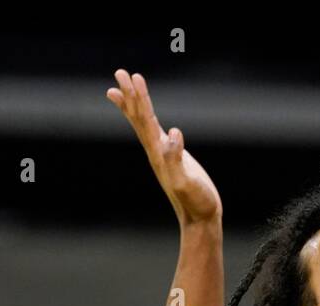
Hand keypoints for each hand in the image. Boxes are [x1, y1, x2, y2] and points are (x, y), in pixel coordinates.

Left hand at [107, 70, 220, 226]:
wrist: (200, 219)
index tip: (131, 77)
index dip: (138, 98)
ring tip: (120, 90)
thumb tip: (174, 134)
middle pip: (139, 118)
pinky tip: (148, 117)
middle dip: (130, 95)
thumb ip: (177, 159)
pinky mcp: (172, 158)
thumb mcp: (187, 182)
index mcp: (158, 153)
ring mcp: (162, 155)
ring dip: (133, 106)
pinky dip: (148, 120)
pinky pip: (155, 133)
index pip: (145, 120)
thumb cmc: (197, 203)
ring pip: (143, 125)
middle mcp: (156, 152)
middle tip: (120, 72)